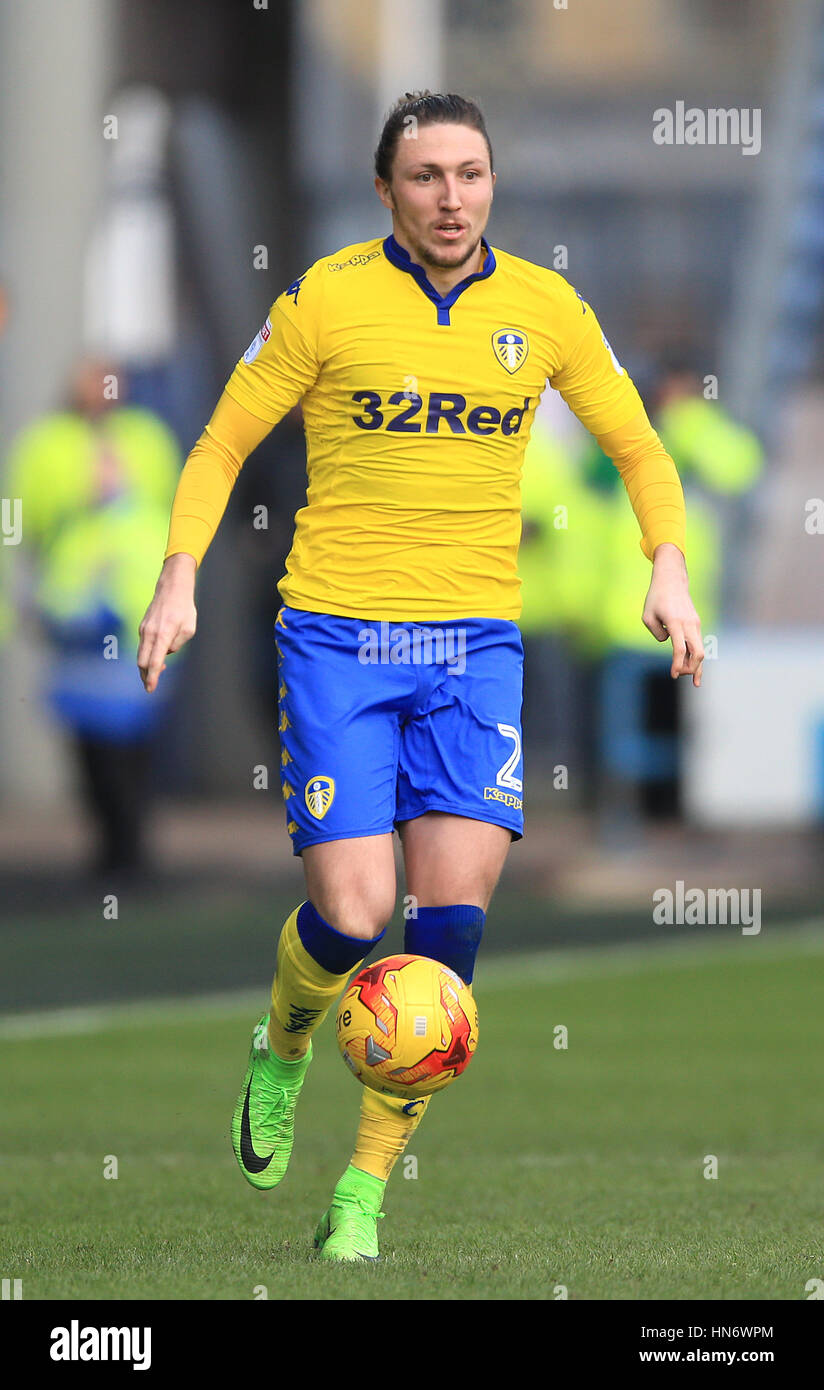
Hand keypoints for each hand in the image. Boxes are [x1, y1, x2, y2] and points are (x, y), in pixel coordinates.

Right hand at [137, 553, 197, 692]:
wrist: (171, 588)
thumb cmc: (184, 608)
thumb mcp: (189, 629)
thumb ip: (177, 644)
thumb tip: (166, 653)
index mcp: (163, 634)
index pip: (154, 661)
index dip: (152, 677)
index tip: (150, 689)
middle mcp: (150, 633)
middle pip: (142, 661)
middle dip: (145, 676)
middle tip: (152, 685)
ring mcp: (144, 630)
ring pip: (141, 654)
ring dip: (146, 666)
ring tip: (159, 672)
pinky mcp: (143, 627)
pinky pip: (143, 646)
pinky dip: (148, 655)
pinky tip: (157, 657)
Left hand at [642, 543, 704, 686]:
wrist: (672, 580)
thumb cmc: (656, 598)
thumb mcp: (647, 616)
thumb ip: (656, 633)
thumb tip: (669, 643)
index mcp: (675, 622)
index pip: (679, 648)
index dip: (677, 664)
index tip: (674, 675)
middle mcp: (689, 624)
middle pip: (697, 652)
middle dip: (691, 668)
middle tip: (680, 675)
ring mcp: (695, 624)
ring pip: (701, 649)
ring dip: (697, 666)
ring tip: (695, 682)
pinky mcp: (696, 624)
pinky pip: (698, 644)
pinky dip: (697, 657)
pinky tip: (695, 669)